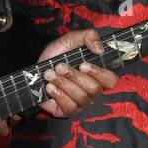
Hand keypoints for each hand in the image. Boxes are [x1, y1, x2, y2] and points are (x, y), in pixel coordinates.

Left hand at [0, 27, 118, 144]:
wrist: (37, 68)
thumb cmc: (58, 54)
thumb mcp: (72, 39)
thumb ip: (89, 37)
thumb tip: (100, 49)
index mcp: (97, 75)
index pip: (111, 81)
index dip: (99, 74)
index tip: (83, 64)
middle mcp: (92, 91)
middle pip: (94, 89)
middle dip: (74, 76)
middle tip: (59, 67)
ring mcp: (81, 103)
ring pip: (81, 98)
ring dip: (63, 83)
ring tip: (50, 74)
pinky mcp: (68, 111)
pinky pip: (70, 108)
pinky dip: (58, 95)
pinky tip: (49, 87)